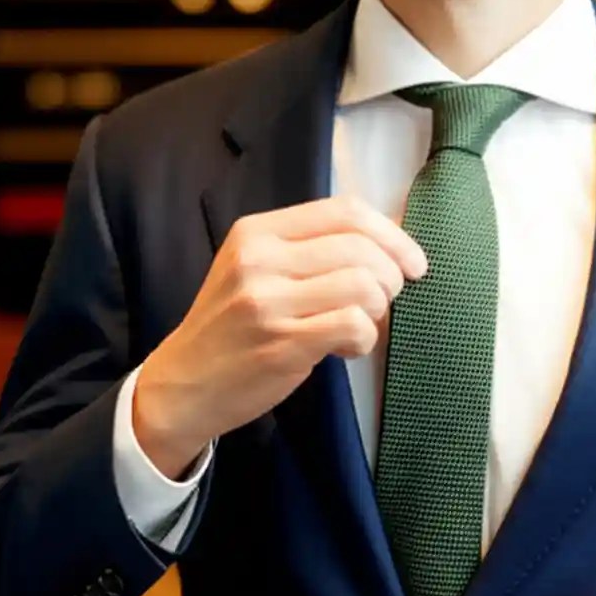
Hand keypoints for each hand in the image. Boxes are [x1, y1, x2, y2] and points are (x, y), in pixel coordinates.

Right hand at [133, 196, 426, 478]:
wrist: (183, 384)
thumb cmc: (233, 326)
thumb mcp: (255, 270)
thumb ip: (311, 250)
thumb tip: (393, 240)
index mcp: (257, 232)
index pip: (345, 211)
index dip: (392, 234)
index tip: (412, 262)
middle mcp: (259, 260)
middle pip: (361, 248)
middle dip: (391, 277)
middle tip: (384, 301)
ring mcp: (267, 302)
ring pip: (362, 285)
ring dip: (378, 310)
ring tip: (360, 325)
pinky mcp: (281, 344)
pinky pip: (353, 325)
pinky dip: (365, 339)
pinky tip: (346, 348)